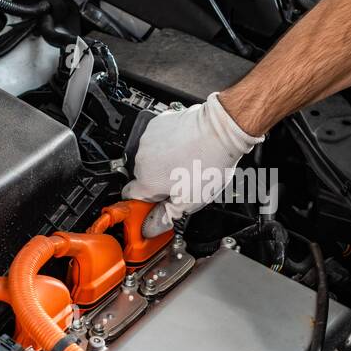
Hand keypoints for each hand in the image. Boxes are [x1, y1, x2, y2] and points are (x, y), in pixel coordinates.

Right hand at [122, 92, 263, 236]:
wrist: (220, 130)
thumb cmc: (209, 163)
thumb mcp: (190, 201)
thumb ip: (166, 216)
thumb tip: (151, 227)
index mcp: (146, 181)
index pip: (130, 198)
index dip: (145, 203)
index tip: (158, 203)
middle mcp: (142, 159)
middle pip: (141, 177)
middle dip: (157, 182)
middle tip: (180, 183)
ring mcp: (148, 139)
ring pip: (148, 158)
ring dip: (161, 163)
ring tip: (185, 163)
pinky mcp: (156, 123)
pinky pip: (155, 140)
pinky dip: (165, 145)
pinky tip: (183, 148)